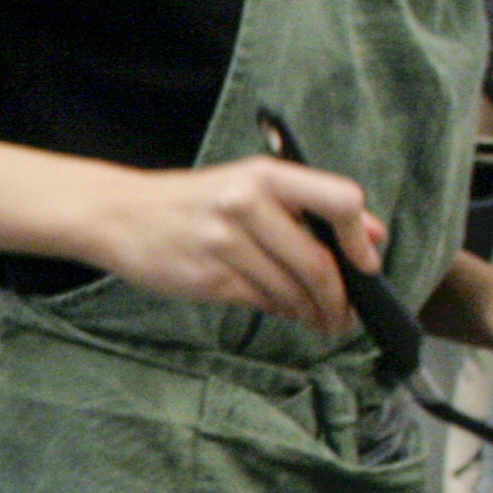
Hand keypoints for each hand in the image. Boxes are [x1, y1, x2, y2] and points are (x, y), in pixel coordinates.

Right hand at [88, 156, 384, 333]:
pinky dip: (279, 310)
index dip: (361, 239)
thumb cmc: (193, 202)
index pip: (340, 201)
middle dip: (338, 299)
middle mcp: (247, 204)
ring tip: (317, 318)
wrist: (120, 215)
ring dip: (311, 311)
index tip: (367, 264)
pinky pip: (261, 302)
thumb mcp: (250, 186)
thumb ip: (310, 207)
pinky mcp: (208, 278)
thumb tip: (372, 235)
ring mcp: (225, 243)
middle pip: (318, 263)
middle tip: (345, 315)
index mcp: (266, 175)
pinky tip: (283, 310)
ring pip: (291, 290)